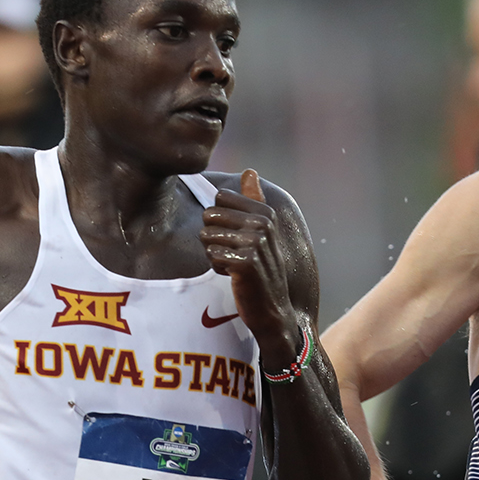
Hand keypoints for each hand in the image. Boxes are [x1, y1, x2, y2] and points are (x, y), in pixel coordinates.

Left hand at [199, 170, 296, 361]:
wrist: (272, 309)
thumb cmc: (261, 269)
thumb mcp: (261, 232)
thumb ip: (253, 200)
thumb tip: (250, 170)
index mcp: (265, 212)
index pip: (219, 199)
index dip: (220, 221)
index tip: (237, 238)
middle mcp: (263, 224)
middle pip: (209, 216)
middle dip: (213, 238)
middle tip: (233, 255)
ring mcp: (255, 242)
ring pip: (207, 237)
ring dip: (215, 255)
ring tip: (235, 266)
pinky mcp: (245, 262)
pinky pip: (211, 256)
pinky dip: (218, 268)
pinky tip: (235, 277)